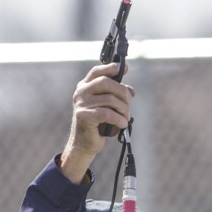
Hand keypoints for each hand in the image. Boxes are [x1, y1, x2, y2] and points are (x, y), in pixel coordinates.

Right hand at [59, 63, 132, 182]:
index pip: (97, 71)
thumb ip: (117, 96)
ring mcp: (81, 104)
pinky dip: (119, 119)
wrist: (84, 144)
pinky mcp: (84, 116)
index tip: (124, 69)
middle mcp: (81, 92)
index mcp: (85, 86)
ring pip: (110, 99)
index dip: (111, 68)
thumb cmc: (98, 124)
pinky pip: (108, 114)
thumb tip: (130, 91)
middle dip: (122, 91)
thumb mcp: (108, 107)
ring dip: (123, 109)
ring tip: (126, 117)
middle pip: (106, 82)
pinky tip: (123, 124)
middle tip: (129, 101)